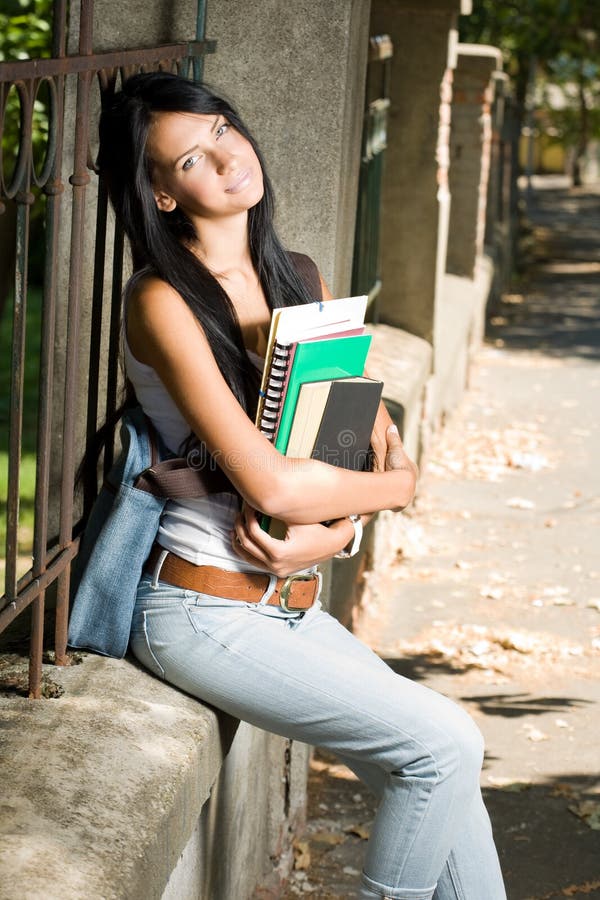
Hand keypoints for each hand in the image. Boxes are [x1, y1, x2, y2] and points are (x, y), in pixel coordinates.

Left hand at [231, 503, 353, 576]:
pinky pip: (256, 563)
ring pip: (248, 558)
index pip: (254, 533)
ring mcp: (277, 570)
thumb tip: (255, 497)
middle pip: (248, 545)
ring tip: (235, 528)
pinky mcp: (279, 570)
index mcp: (279, 552)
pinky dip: (248, 551)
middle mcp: (276, 565)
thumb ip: (275, 511)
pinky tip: (243, 541)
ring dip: (239, 542)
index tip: (247, 506)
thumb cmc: (316, 529)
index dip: (248, 517)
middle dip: (240, 527)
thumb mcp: (295, 517)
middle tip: (240, 514)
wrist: (333, 544)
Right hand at [384, 425, 417, 510]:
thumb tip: (392, 427)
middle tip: (387, 481)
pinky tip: (387, 500)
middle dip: (396, 481)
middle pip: (403, 480)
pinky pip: (396, 500)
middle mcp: (412, 482)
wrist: (402, 484)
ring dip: (394, 492)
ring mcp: (408, 493)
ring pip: (400, 491)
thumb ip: (393, 440)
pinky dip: (391, 499)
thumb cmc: (399, 466)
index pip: (404, 467)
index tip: (390, 466)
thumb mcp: (395, 450)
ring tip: (386, 493)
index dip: (397, 466)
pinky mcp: (401, 502)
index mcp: (412, 470)